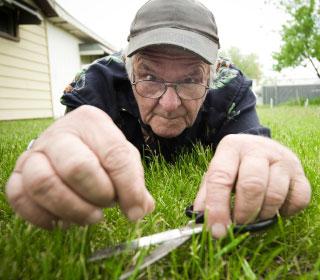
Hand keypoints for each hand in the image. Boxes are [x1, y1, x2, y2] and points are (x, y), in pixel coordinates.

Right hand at [6, 105, 154, 228]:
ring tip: (90, 216)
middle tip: (107, 203)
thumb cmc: (100, 150)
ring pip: (43, 183)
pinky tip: (64, 220)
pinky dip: (43, 217)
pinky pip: (19, 197)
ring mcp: (34, 153)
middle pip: (76, 167)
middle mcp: (59, 133)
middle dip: (98, 194)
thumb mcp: (123, 156)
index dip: (128, 188)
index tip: (135, 211)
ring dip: (72, 209)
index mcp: (91, 122)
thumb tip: (140, 209)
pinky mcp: (18, 173)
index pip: (114, 155)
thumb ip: (134, 181)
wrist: (70, 140)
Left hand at [194, 134, 310, 237]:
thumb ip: (206, 194)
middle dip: (243, 213)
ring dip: (263, 214)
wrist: (259, 147)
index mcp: (231, 147)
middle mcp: (257, 149)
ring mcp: (282, 159)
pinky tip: (274, 211)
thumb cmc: (234, 165)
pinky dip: (286, 212)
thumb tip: (199, 219)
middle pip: (252, 185)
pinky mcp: (299, 172)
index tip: (216, 231)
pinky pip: (298, 199)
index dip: (217, 207)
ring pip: (275, 194)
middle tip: (238, 225)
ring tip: (254, 218)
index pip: (221, 178)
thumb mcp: (216, 172)